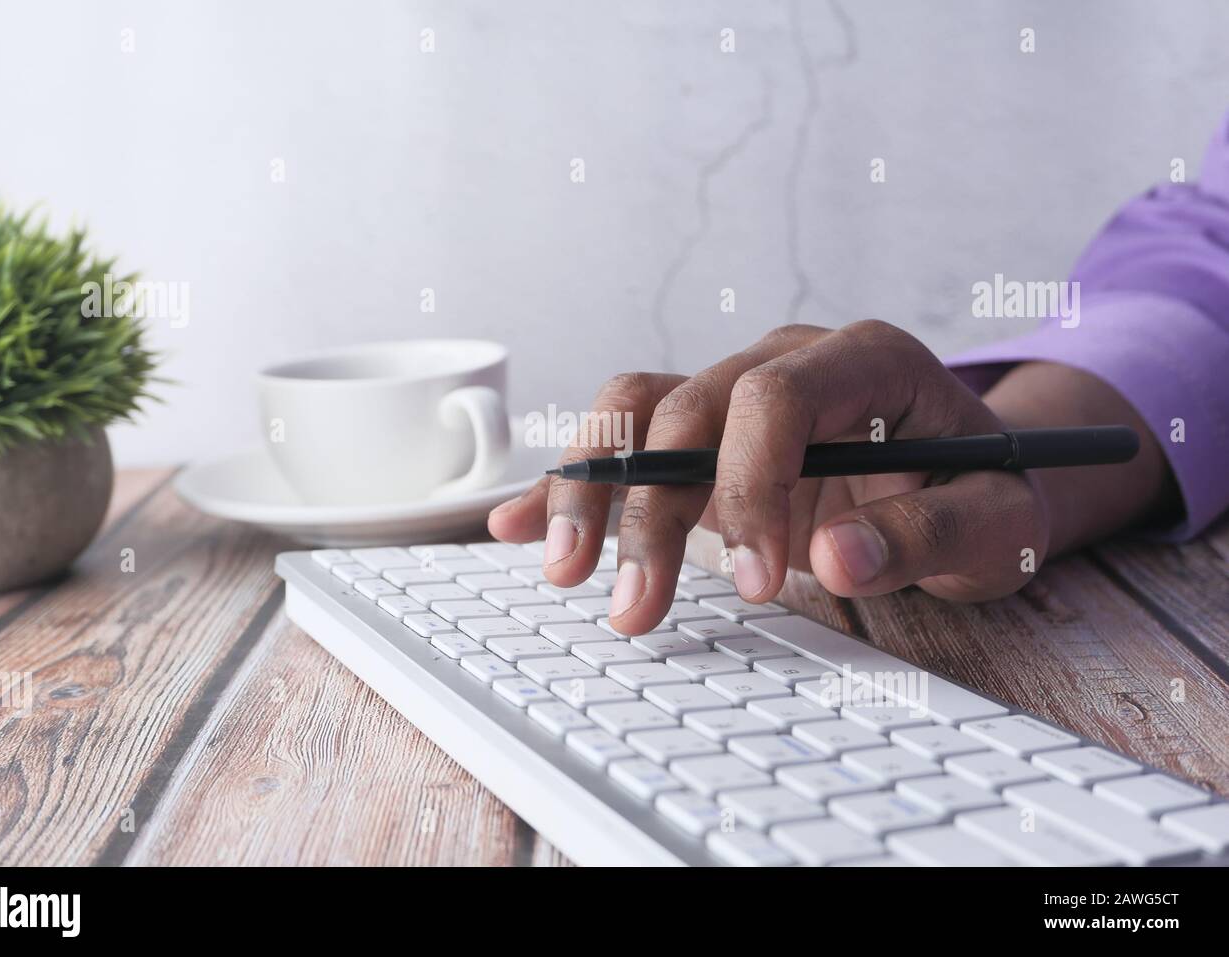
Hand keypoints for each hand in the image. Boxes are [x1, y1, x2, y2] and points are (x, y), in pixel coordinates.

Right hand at [489, 321, 1169, 634]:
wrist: (975, 476)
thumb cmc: (987, 492)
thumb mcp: (994, 523)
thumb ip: (929, 536)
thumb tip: (838, 560)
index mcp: (866, 361)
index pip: (773, 396)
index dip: (751, 485)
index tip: (756, 581)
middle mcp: (785, 364)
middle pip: (684, 408)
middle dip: (650, 512)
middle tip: (636, 610)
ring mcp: (738, 397)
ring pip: (635, 413)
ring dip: (591, 489)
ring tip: (565, 571)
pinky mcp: (707, 441)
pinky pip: (626, 443)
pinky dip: (576, 484)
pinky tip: (522, 524)